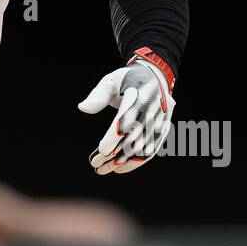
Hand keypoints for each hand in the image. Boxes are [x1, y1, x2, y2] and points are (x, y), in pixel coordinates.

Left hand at [77, 53, 174, 174]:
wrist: (154, 76)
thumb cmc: (126, 80)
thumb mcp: (110, 81)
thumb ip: (98, 95)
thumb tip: (83, 108)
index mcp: (141, 93)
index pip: (127, 118)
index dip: (115, 136)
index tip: (102, 150)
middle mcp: (154, 108)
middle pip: (134, 136)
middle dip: (115, 153)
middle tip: (96, 164)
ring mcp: (161, 120)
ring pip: (143, 146)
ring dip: (124, 161)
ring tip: (104, 169)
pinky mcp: (164, 128)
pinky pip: (152, 149)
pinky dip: (137, 161)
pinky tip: (120, 169)